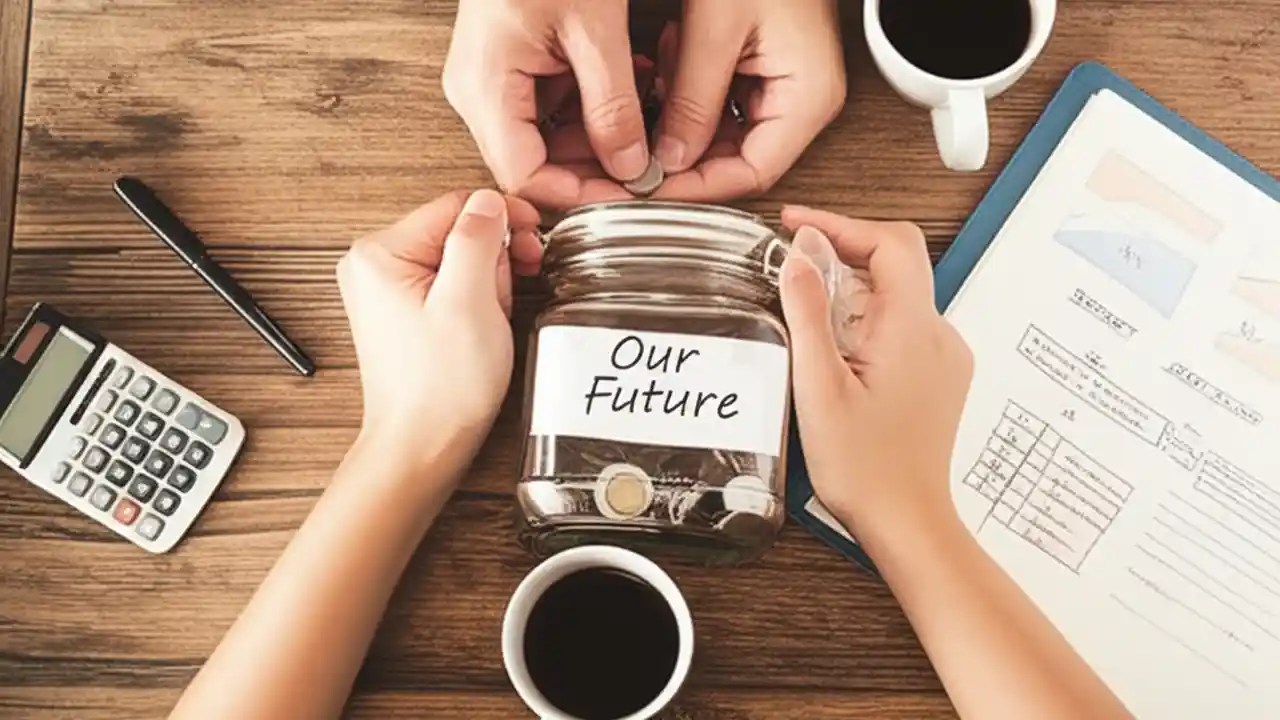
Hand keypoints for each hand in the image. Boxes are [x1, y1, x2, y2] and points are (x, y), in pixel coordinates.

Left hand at [336, 189, 542, 469]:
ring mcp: (388, 290)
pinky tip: (481, 327)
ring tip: (487, 322)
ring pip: (460, 260)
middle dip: (492, 264)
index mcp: (380, 254)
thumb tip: (488, 201)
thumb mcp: (469, 302)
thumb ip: (478, 240)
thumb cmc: (440, 388)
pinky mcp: (404, 310)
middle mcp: (375, 266)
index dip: (501, 219)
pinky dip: (476, 302)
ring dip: (487, 285)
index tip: (534, 235)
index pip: (454, 206)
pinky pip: (453, 285)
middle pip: (457, 232)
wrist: (423, 445)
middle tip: (499, 300)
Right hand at [443, 0, 650, 208]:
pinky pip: (550, 108)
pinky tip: (630, 95)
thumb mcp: (596, 26)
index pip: (524, 174)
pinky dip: (592, 111)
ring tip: (649, 128)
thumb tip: (632, 168)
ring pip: (547, 139)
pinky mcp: (510, 64)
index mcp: (486, 83)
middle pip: (534, 161)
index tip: (630, 197)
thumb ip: (614, 105)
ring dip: (599, 140)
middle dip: (596, 170)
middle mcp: (478, 88)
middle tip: (651, 171)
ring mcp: (491, 78)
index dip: (578, 194)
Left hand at [650, 0, 845, 201]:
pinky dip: (688, 88)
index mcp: (808, 98)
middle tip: (631, 153)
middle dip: (680, 152)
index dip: (697, 188)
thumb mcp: (716, 29)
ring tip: (655, 80)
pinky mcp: (766, 66)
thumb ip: (693, 102)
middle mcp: (804, 98)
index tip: (648, 188)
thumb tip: (669, 161)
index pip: (752, 174)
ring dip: (679, 115)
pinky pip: (722, 100)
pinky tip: (671, 56)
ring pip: (724, 131)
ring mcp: (786, 83)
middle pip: (737, 158)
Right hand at [778, 206, 972, 541]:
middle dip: (841, 256)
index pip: (891, 242)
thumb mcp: (819, 386)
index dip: (841, 223)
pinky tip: (836, 355)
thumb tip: (800, 253)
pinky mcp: (939, 376)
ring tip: (808, 323)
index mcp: (911, 329)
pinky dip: (866, 321)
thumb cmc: (865, 468)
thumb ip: (807, 312)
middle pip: (894, 263)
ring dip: (850, 293)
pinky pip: (902, 326)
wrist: (907, 521)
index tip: (796, 224)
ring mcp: (944, 356)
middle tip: (792, 272)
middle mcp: (938, 335)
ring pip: (895, 296)